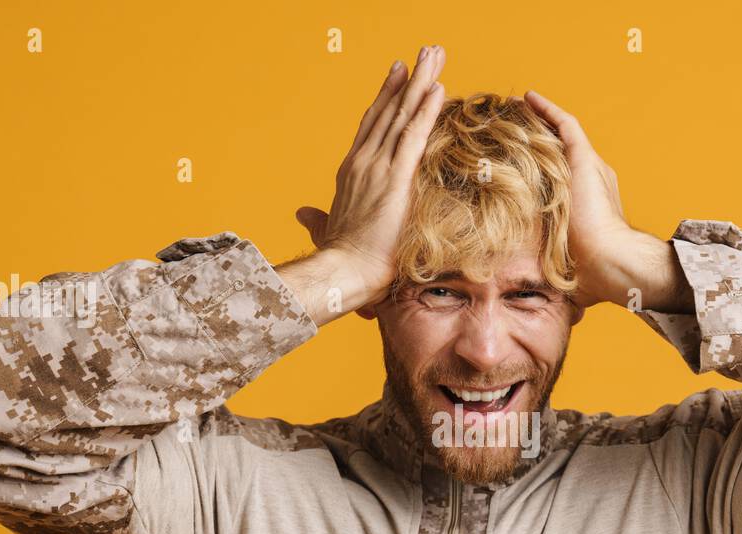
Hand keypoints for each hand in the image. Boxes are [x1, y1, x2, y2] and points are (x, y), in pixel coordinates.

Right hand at [286, 45, 446, 323]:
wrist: (343, 272)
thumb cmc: (341, 261)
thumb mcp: (328, 231)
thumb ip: (319, 219)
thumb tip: (303, 214)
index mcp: (352, 173)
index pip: (371, 129)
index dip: (384, 100)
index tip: (397, 76)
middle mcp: (362, 162)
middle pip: (387, 112)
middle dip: (406, 81)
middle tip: (423, 53)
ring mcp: (378, 167)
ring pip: (401, 116)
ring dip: (420, 83)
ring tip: (434, 56)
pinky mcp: (395, 178)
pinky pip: (413, 137)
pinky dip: (425, 111)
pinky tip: (437, 89)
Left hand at [523, 90, 642, 308]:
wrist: (613, 266)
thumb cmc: (597, 280)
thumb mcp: (574, 282)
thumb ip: (569, 292)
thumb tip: (565, 323)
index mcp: (587, 206)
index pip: (560, 182)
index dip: (541, 173)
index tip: (520, 168)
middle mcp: (592, 181)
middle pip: (558, 154)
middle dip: (536, 142)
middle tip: (508, 130)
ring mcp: (590, 169)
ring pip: (560, 135)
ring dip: (538, 121)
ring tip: (513, 108)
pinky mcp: (585, 161)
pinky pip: (564, 125)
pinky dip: (547, 110)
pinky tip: (528, 97)